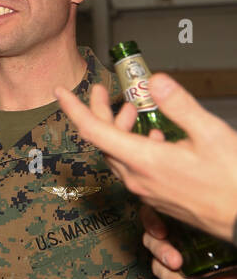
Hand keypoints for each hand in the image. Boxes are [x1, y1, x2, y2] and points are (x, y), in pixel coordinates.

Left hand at [55, 75, 236, 240]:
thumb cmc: (234, 182)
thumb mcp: (212, 135)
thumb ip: (180, 106)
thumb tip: (155, 81)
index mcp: (144, 161)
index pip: (94, 131)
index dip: (74, 109)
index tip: (60, 92)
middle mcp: (138, 178)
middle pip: (103, 141)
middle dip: (99, 113)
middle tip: (103, 91)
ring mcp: (146, 191)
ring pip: (118, 155)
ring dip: (119, 129)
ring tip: (132, 109)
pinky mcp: (157, 197)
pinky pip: (133, 169)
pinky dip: (134, 146)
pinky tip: (156, 137)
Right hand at [141, 203, 236, 278]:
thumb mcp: (230, 231)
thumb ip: (218, 223)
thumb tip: (221, 207)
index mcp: (185, 223)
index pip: (155, 213)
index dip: (151, 221)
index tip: (162, 232)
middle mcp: (177, 241)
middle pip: (151, 241)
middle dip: (161, 252)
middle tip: (176, 262)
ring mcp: (177, 264)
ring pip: (157, 268)